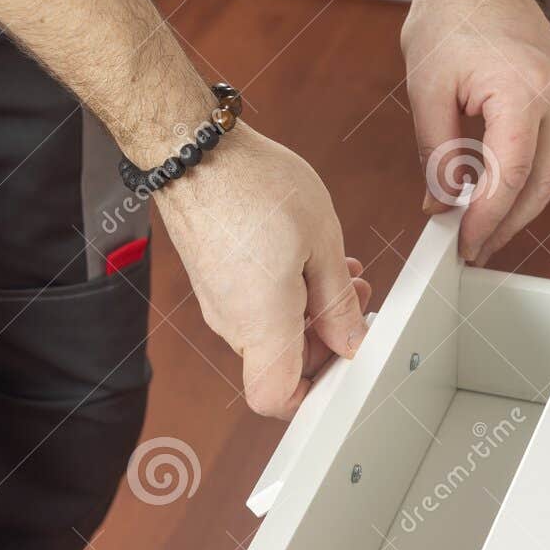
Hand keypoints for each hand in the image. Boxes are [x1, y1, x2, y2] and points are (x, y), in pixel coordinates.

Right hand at [155, 125, 370, 418]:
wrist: (193, 151)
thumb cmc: (252, 185)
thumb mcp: (322, 241)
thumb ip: (338, 301)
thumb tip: (350, 340)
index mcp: (261, 322)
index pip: (275, 398)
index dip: (312, 396)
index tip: (345, 363)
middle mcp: (232, 322)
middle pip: (282, 365)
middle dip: (327, 339)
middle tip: (357, 301)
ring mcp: (218, 303)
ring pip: (272, 333)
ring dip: (311, 311)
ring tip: (339, 271)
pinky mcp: (214, 282)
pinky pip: (255, 308)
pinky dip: (287, 294)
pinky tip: (309, 258)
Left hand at [401, 0, 549, 265]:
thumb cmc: (448, 13)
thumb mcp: (426, 90)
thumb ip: (436, 152)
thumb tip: (441, 200)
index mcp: (522, 91)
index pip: (511, 176)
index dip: (488, 218)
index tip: (466, 243)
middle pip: (545, 181)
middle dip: (511, 221)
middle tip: (477, 246)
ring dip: (522, 202)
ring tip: (485, 226)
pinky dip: (528, 174)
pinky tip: (497, 190)